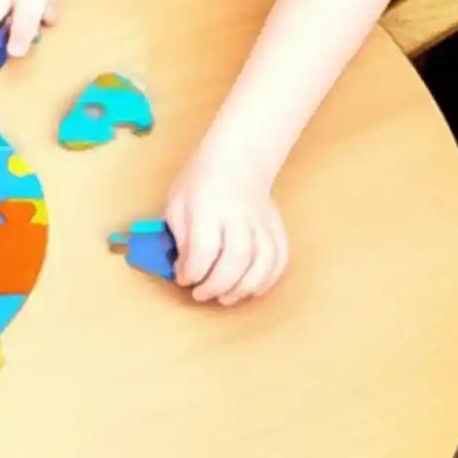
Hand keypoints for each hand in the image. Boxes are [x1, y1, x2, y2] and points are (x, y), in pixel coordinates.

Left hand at [165, 143, 289, 305]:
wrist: (238, 159)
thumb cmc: (200, 181)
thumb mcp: (177, 203)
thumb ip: (179, 236)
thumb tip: (183, 269)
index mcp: (209, 208)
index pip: (205, 247)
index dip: (193, 271)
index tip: (183, 279)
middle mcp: (239, 217)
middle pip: (237, 258)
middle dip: (217, 285)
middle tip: (201, 295)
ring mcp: (262, 224)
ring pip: (262, 262)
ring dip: (243, 288)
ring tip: (225, 298)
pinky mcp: (277, 229)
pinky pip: (280, 259)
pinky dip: (268, 279)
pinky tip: (251, 289)